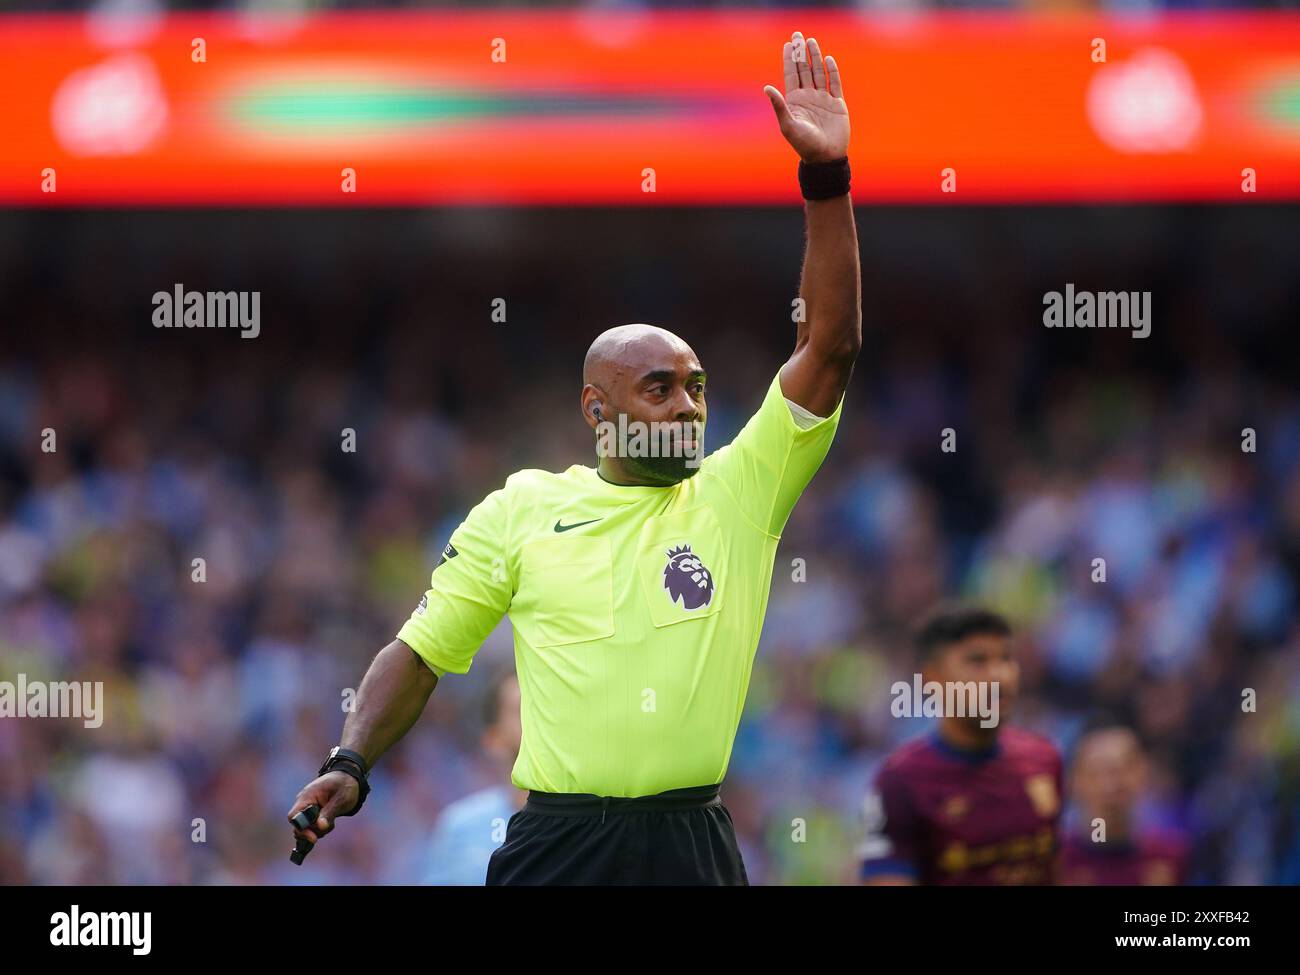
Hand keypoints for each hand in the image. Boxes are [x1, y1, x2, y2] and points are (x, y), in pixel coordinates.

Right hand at [286, 771, 358, 849]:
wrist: (350, 777)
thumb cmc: (345, 785)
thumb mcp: (340, 799)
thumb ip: (329, 813)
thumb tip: (320, 827)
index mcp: (307, 797)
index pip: (294, 817)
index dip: (300, 829)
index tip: (313, 837)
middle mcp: (304, 803)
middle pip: (299, 826)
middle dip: (313, 831)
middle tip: (328, 828)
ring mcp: (309, 808)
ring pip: (307, 828)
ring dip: (319, 830)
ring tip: (332, 822)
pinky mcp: (314, 813)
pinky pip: (313, 825)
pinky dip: (321, 828)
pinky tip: (331, 822)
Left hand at [763, 31, 848, 162]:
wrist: (825, 157)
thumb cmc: (804, 144)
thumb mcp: (788, 125)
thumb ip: (778, 105)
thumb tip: (766, 87)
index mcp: (794, 101)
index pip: (790, 75)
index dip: (789, 59)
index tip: (788, 44)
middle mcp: (808, 97)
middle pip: (804, 70)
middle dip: (801, 53)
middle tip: (799, 36)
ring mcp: (823, 99)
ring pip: (819, 73)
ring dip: (815, 58)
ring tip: (811, 42)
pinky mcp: (837, 104)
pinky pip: (835, 83)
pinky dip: (832, 71)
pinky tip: (828, 59)